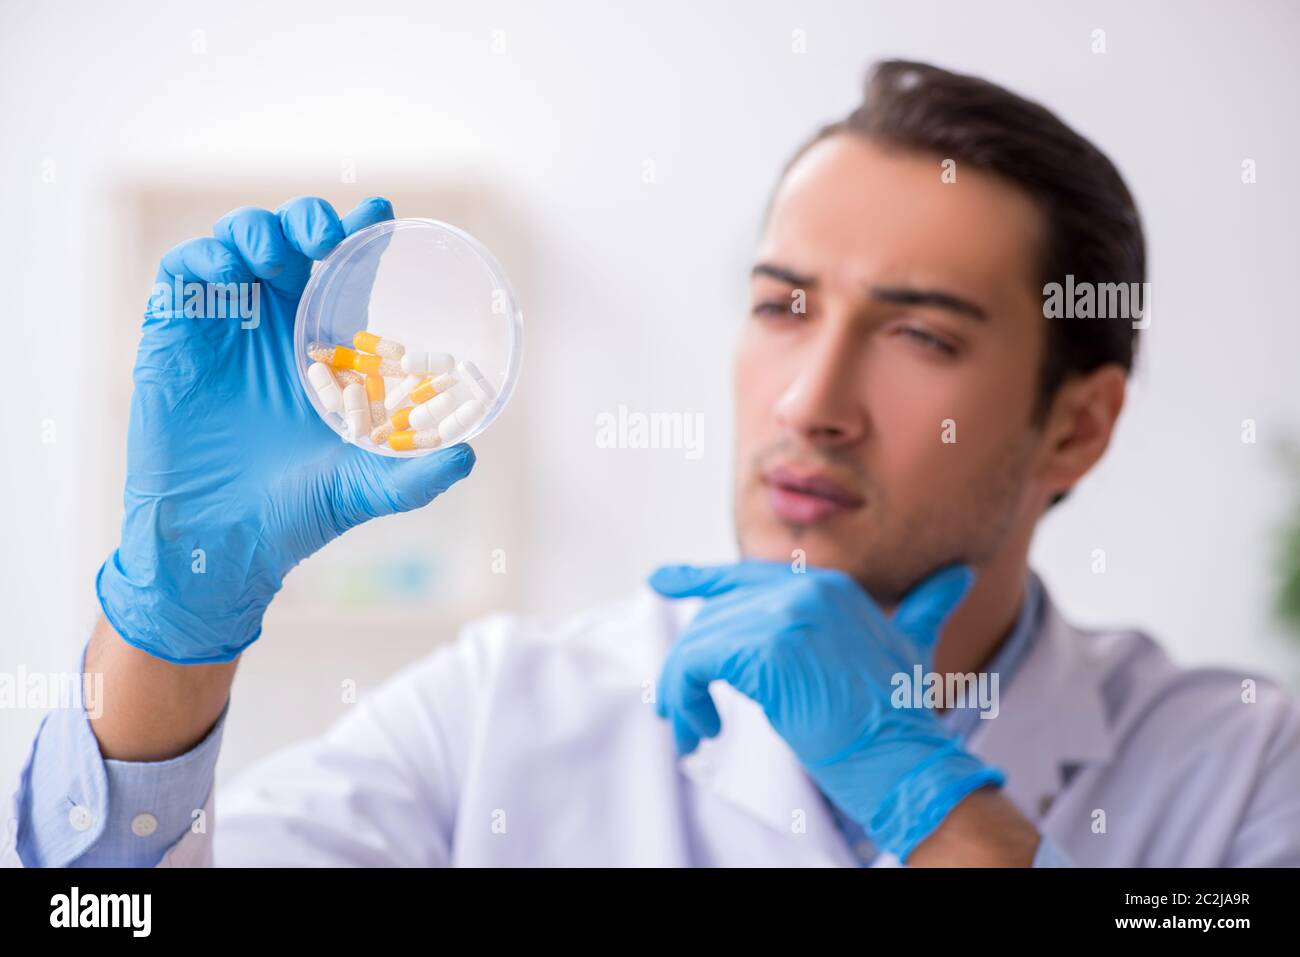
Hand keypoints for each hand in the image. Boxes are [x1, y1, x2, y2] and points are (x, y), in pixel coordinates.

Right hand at [97, 197, 474, 664]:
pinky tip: (230, 270)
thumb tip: (469, 458)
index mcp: (325, 346)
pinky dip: (203, 257)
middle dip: (307, 219)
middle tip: (329, 235)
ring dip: (259, 229)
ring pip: (237, 244)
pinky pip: (182, 275)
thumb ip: (417, 475)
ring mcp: (223, 327)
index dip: (360, 234)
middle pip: (290, 242)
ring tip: (282, 250)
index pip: (344, 273)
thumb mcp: (367, 488)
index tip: (381, 212)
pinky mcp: (173, 337)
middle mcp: (275, 326)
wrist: (224, 543)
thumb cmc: (297, 515)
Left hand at [649, 560, 1004, 860]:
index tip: (661, 580)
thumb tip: (957, 575)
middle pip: (718, 614)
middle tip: (679, 707)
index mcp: (829, 586)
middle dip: (690, 661)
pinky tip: (699, 729)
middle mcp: (806, 589)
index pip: (747, 577)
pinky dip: (684, 697)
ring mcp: (786, 616)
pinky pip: (694, 663)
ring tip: (693, 729)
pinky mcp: (766, 650)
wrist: (907, 760)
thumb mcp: (910, 647)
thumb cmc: (902, 717)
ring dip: (683, 690)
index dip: (701, 579)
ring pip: (701, 641)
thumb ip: (925, 607)